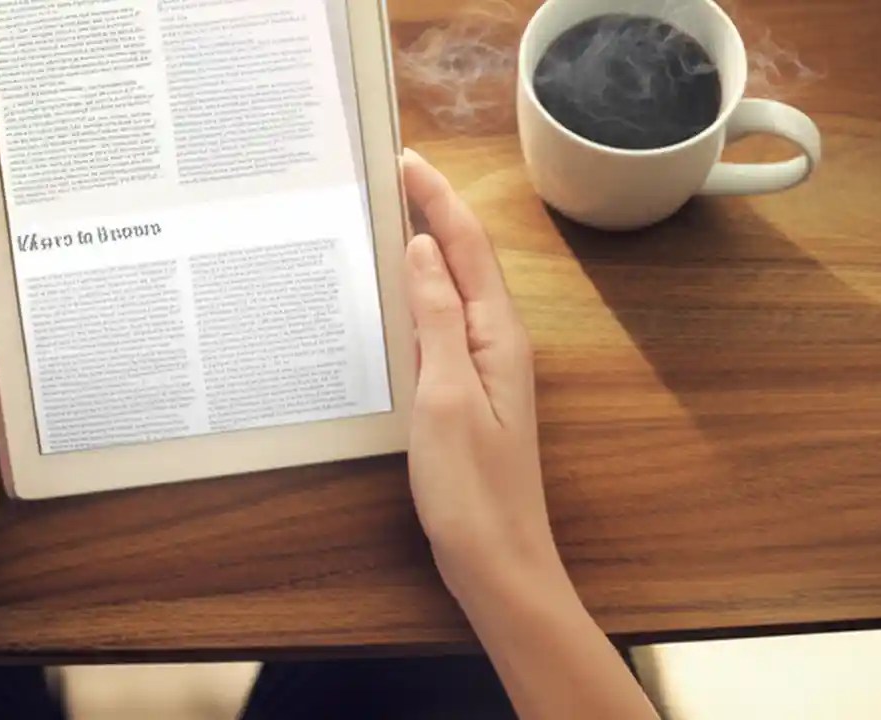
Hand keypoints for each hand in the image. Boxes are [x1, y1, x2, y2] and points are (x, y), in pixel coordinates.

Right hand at [401, 150, 559, 599]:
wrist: (497, 559)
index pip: (467, 246)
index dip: (437, 198)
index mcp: (496, 335)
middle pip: (464, 259)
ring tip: (383, 220)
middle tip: (387, 176)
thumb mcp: (445, 395)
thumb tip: (424, 250)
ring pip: (451, 290)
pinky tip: (390, 299)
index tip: (403, 159)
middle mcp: (495, 342)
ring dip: (424, 250)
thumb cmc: (472, 487)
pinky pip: (440, 325)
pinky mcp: (466, 392)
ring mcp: (482, 368)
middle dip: (430, 212)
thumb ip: (436, 319)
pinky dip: (415, 297)